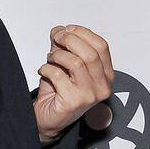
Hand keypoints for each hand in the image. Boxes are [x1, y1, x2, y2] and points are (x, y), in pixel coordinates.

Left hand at [34, 24, 113, 141]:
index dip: (83, 33)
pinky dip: (46, 68)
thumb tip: (60, 30)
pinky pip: (58, 75)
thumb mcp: (65, 64)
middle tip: (57, 39)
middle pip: (90, 53)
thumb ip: (64, 46)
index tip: (68, 29)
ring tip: (50, 58)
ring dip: (57, 55)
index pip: (102, 46)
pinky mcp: (73, 102)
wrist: (49, 118)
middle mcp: (102, 86)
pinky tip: (43, 71)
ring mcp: (89, 96)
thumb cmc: (59, 93)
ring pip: (76, 63)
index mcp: (106, 75)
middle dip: (70, 40)